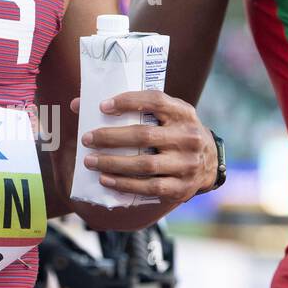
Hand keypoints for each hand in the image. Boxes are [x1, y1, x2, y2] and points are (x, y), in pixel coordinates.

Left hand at [73, 91, 217, 207]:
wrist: (209, 163)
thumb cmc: (176, 133)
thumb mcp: (167, 116)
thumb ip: (133, 109)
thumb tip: (78, 105)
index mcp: (183, 113)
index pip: (155, 100)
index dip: (128, 101)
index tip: (102, 106)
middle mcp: (188, 137)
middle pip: (144, 135)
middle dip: (111, 137)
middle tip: (87, 138)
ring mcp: (187, 164)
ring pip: (145, 164)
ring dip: (113, 163)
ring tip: (89, 161)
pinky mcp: (181, 187)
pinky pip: (149, 187)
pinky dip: (124, 184)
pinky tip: (105, 180)